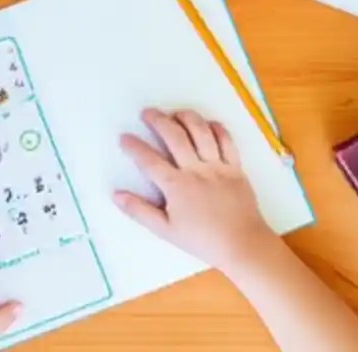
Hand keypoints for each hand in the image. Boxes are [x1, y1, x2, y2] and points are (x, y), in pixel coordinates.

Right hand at [114, 108, 273, 273]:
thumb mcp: (165, 230)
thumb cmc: (202, 240)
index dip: (134, 146)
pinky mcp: (236, 166)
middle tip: (147, 113)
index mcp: (176, 186)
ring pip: (201, 131)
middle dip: (158, 120)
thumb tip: (116, 194)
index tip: (124, 137)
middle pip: (174, 136)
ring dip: (186, 117)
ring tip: (175, 113)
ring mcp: (218, 165)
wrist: (242, 244)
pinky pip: (226, 140)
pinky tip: (207, 124)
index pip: (149, 160)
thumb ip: (140, 211)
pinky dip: (215, 128)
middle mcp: (196, 170)